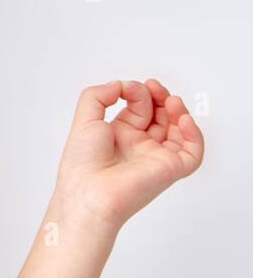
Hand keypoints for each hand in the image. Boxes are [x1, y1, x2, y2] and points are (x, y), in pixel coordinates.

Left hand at [53, 79, 204, 231]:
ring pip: (178, 131)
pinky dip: (194, 134)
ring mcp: (155, 157)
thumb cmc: (82, 163)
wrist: (89, 192)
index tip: (131, 87)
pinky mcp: (170, 169)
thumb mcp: (84, 119)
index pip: (138, 109)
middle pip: (160, 117)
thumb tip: (121, 85)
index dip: (139, 93)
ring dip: (178, 112)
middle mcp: (138, 146)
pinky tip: (183, 120)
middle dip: (160, 98)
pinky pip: (193, 152)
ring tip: (171, 100)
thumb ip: (98, 95)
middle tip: (155, 88)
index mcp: (118, 136)